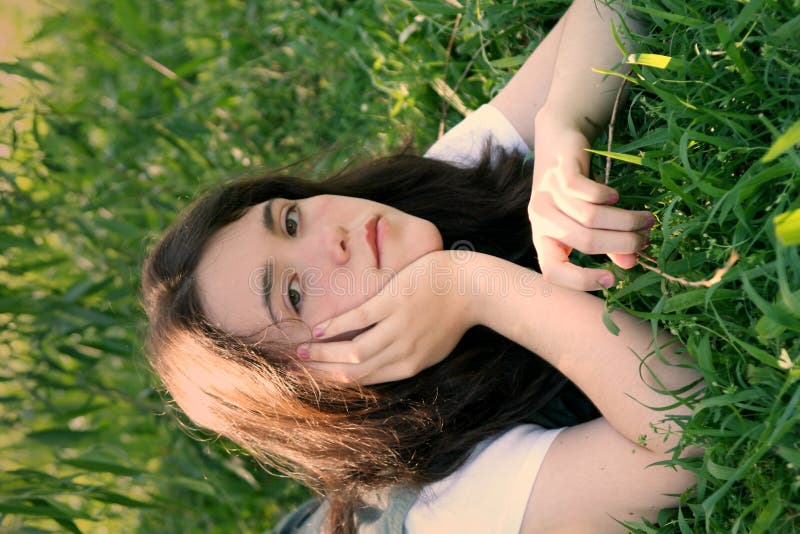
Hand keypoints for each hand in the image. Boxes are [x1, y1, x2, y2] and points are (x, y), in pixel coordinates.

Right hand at [296, 250, 478, 384]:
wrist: (473, 287)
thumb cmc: (452, 315)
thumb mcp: (430, 347)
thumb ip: (402, 357)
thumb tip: (373, 364)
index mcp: (408, 366)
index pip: (364, 381)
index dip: (334, 383)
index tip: (312, 382)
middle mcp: (401, 352)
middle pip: (354, 371)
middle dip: (321, 374)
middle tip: (294, 373)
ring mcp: (397, 328)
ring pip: (353, 351)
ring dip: (323, 354)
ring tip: (300, 353)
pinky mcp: (394, 303)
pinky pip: (360, 319)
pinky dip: (337, 327)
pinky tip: (319, 329)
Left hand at [529, 114, 653, 290]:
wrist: (559, 140)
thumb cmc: (575, 191)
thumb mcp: (587, 222)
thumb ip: (606, 246)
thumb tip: (631, 264)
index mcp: (543, 239)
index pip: (553, 271)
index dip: (581, 280)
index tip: (613, 280)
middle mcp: (541, 219)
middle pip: (585, 242)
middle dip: (621, 243)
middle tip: (645, 240)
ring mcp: (548, 194)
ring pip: (591, 218)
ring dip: (625, 221)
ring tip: (646, 221)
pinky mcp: (560, 172)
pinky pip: (585, 191)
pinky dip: (605, 197)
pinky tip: (617, 197)